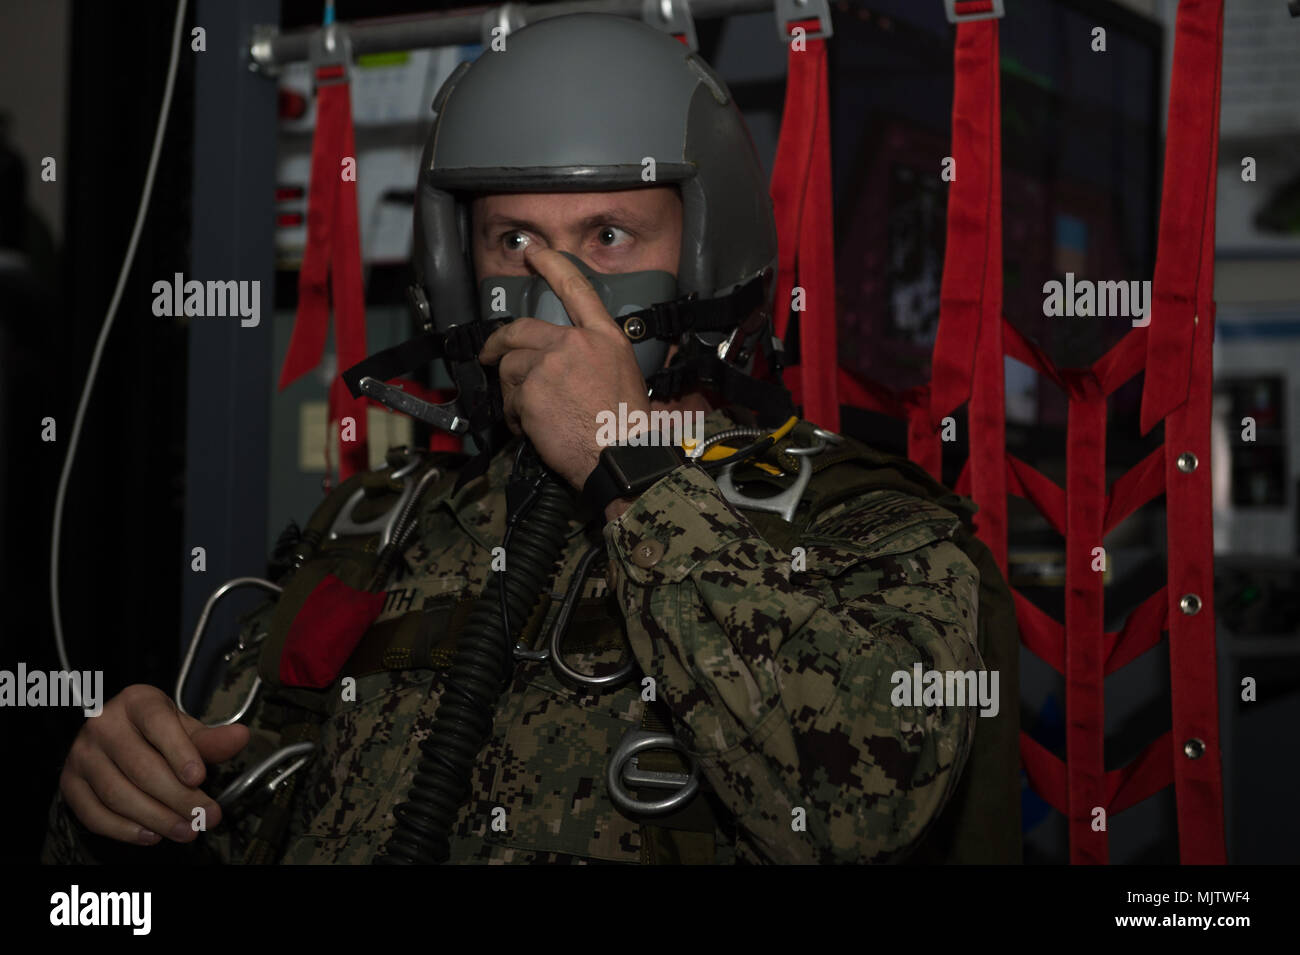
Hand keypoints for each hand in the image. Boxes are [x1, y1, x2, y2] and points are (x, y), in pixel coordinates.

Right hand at [59, 684, 248, 844]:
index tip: (199, 778)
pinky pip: (94, 813)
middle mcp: (103, 723)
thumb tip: (240, 737)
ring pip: (118, 794)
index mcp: (137, 701)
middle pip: (141, 766)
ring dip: (156, 818)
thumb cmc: (158, 732)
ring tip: (187, 831)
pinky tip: (152, 836)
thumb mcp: (186, 729)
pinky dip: (124, 830)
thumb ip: (211, 739)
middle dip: (178, 797)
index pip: (158, 723)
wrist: (118, 737)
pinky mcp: (71, 783)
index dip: (179, 752)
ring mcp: (82, 754)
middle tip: (206, 816)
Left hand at [478, 243, 651, 491]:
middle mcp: (575, 343)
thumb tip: (574, 365)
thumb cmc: (627, 427)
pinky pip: (509, 400)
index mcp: (604, 338)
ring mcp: (549, 365)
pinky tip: (533, 429)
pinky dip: (514, 417)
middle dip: (498, 342)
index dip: (553, 266)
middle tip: (490, 354)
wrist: (620, 456)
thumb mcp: (625, 375)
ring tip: (529, 414)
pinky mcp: (530, 391)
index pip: (576, 290)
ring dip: (513, 392)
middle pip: (522, 329)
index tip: (535, 254)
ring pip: (511, 368)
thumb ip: (594, 358)